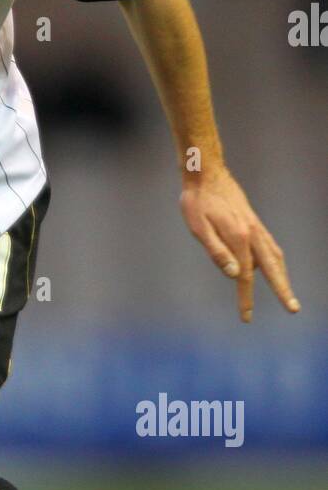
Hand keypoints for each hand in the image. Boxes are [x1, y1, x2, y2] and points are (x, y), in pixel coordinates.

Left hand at [180, 166, 299, 321]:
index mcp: (238, 237)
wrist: (206, 172)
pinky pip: (270, 245)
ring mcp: (255, 227)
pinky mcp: (254, 222)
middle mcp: (252, 233)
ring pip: (275, 256)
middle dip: (282, 290)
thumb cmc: (196, 201)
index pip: (244, 276)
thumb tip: (234, 274)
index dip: (245, 298)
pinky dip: (275, 261)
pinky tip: (273, 267)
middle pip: (272, 268)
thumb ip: (216, 251)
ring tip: (287, 293)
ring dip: (282, 276)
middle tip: (294, 309)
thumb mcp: (198, 227)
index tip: (246, 318)